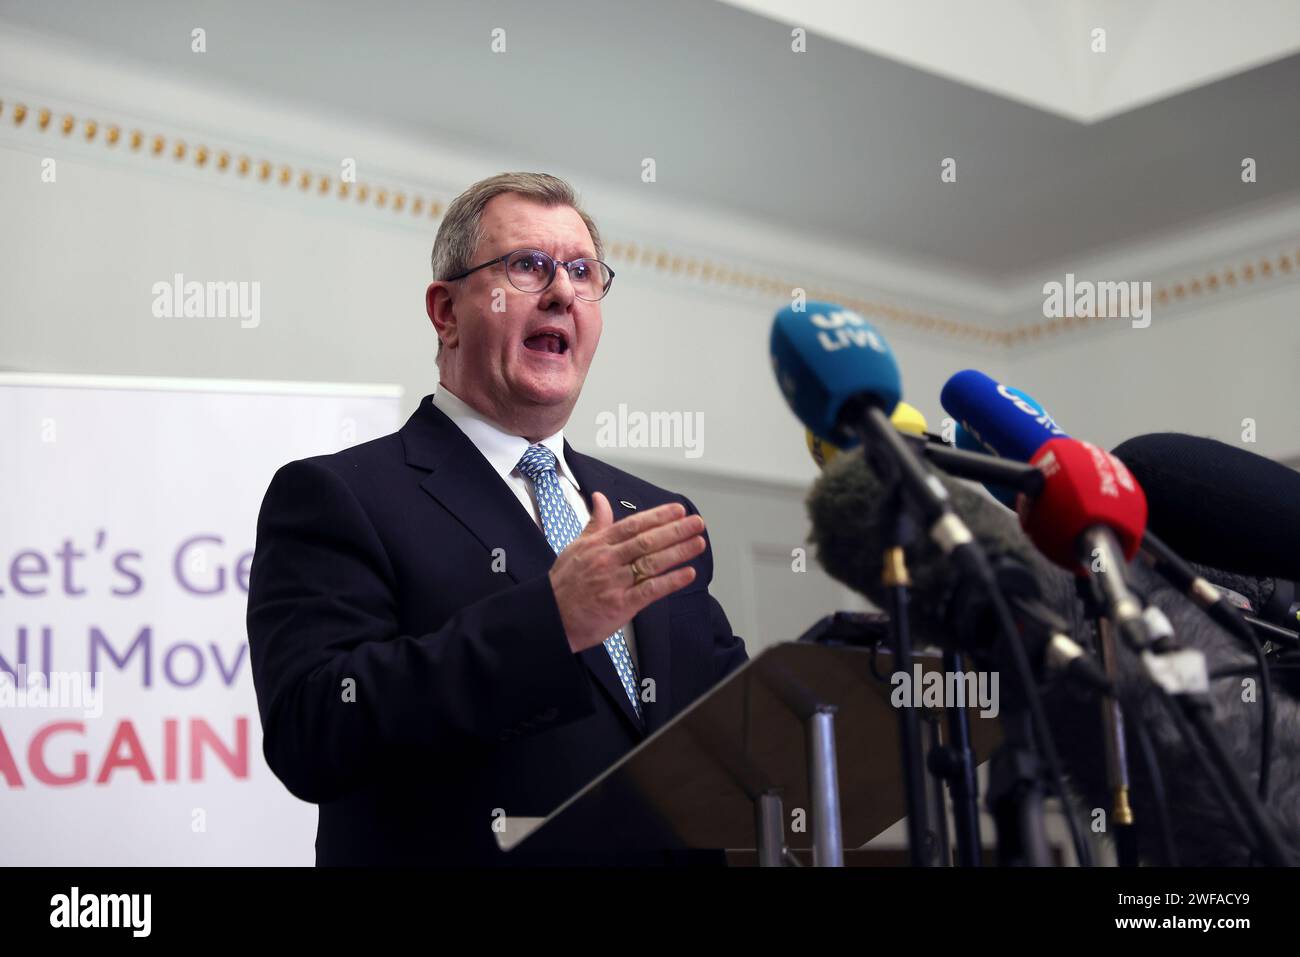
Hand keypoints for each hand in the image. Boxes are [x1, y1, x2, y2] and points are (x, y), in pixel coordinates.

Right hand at [549, 492, 705, 653]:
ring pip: (651, 562)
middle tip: (696, 522)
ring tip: (698, 543)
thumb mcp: (576, 547)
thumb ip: (595, 523)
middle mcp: (608, 560)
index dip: (658, 516)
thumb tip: (600, 499)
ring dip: (678, 552)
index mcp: (598, 545)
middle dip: (675, 530)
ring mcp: (614, 582)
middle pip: (647, 540)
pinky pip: (650, 590)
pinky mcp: (620, 605)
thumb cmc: (564, 585)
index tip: (678, 510)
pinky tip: (687, 574)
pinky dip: (670, 581)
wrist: (550, 617)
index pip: (633, 524)